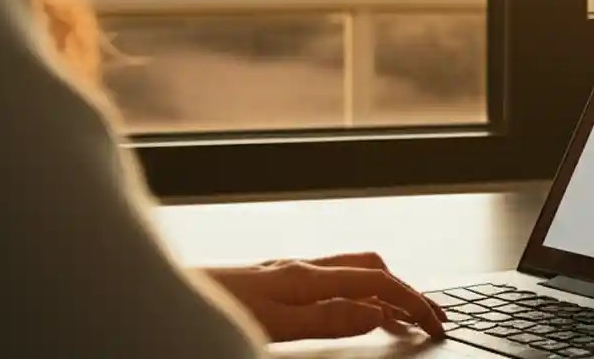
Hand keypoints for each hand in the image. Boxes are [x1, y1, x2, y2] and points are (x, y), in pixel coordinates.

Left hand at [205, 252, 446, 341]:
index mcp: (306, 276)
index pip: (378, 282)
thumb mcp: (275, 326)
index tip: (435, 323)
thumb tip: (375, 313)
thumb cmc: (210, 311)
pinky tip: (350, 311)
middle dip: (406, 290)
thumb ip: (327, 319)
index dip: (413, 301)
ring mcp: (286, 274)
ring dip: (382, 293)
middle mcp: (300, 268)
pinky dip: (354, 296)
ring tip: (401, 320)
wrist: (158, 300)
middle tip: (429, 318)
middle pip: (371, 269)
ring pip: (351, 274)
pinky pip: (329, 283)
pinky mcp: (272, 283)